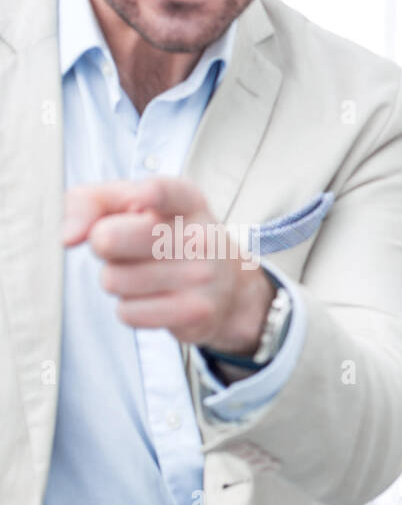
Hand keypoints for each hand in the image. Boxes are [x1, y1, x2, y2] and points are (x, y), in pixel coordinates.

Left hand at [64, 178, 273, 355]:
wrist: (228, 288)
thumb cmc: (165, 238)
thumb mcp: (133, 205)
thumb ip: (89, 202)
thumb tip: (69, 237)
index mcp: (187, 201)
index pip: (164, 192)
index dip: (148, 194)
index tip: (141, 198)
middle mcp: (200, 237)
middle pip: (108, 239)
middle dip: (102, 245)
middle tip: (123, 246)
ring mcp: (201, 276)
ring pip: (113, 280)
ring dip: (116, 280)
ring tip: (144, 274)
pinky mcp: (195, 312)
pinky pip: (128, 313)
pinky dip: (131, 308)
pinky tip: (154, 298)